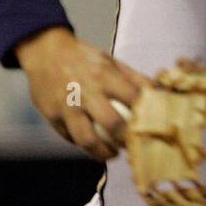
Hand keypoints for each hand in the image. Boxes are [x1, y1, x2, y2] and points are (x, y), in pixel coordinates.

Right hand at [15, 27, 146, 160]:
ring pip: (87, 140)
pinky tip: (93, 146)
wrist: (45, 52)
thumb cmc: (84, 58)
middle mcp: (86, 93)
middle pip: (113, 125)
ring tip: (112, 154)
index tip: (151, 129)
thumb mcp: (111, 61)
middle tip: (132, 146)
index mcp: (105, 76)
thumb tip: (159, 93)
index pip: (133, 101)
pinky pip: (69, 138)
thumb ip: (134, 78)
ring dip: (103, 152)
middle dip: (126, 141)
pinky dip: (82, 145)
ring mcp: (67, 107)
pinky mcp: (51, 116)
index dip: (145, 117)